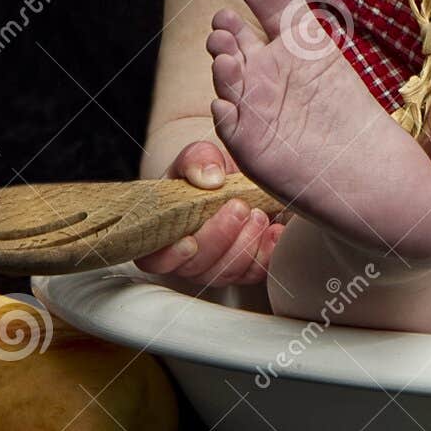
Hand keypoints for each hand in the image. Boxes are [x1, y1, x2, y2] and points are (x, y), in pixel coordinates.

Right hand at [134, 138, 282, 284]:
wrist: (244, 178)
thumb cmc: (212, 172)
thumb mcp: (201, 157)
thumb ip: (197, 160)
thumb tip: (210, 177)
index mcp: (164, 233)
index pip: (155, 259)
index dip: (170, 256)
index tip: (189, 240)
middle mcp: (187, 258)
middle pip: (196, 267)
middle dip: (219, 238)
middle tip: (239, 207)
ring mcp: (217, 267)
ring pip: (226, 273)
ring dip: (244, 245)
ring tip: (259, 214)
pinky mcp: (247, 268)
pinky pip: (255, 272)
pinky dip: (267, 253)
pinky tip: (275, 231)